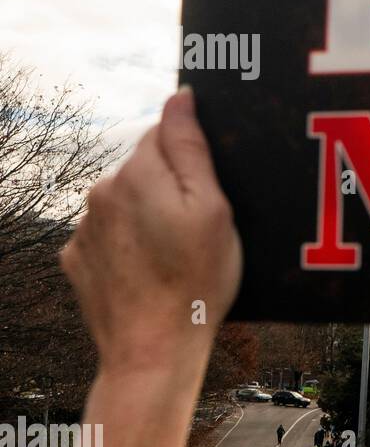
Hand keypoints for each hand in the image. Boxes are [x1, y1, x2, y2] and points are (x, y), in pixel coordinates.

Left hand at [62, 87, 241, 378]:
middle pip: (145, 169)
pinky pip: (110, 237)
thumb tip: (180, 97)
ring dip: (150, 216)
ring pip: (127, 203)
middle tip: (202, 226)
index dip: (195, 155)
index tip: (213, 185)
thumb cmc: (195, 281)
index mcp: (138, 172)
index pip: (166, 132)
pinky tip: (153, 271)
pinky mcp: (78, 259)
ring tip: (178, 255)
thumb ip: (192, 148)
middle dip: (172, 187)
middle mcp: (103, 192)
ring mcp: (85, 228)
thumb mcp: (214, 209)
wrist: (153, 349)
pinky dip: (130, 246)